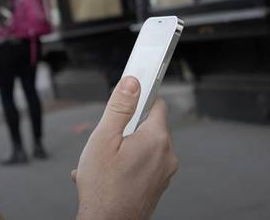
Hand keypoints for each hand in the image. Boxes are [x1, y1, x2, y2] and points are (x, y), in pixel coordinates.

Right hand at [72, 76, 178, 219]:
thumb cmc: (103, 187)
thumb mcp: (103, 139)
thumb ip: (119, 108)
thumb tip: (132, 82)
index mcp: (156, 139)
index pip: (156, 104)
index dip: (139, 98)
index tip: (127, 96)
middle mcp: (167, 155)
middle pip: (147, 126)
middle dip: (125, 129)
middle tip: (105, 142)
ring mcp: (164, 172)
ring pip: (143, 146)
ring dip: (123, 149)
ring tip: (102, 163)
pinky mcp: (158, 185)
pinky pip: (142, 164)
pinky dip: (126, 164)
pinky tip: (107, 175)